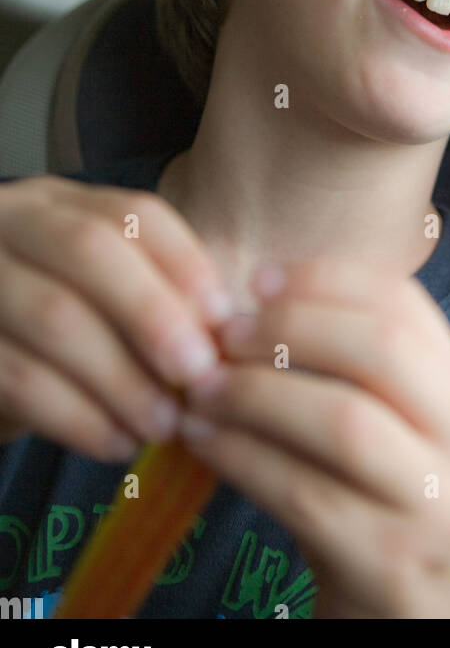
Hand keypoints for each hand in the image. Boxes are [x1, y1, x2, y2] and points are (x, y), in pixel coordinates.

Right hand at [0, 177, 231, 459]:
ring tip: (164, 423)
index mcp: (59, 204)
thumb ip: (159, 299)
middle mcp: (11, 224)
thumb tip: (230, 334)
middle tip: (198, 372)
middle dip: (153, 312)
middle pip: (90, 248)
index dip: (185, 263)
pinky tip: (116, 442)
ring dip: (122, 378)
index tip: (224, 319)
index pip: (133, 213)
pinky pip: (22, 379)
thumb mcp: (104, 298)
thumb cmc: (62, 335)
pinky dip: (78, 417)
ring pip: (56, 316)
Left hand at [180, 255, 449, 617]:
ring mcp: (443, 505)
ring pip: (343, 421)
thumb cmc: (371, 502)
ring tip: (201, 388)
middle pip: (383, 351)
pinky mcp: (394, 560)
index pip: (406, 306)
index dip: (328, 282)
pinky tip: (203, 441)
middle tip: (224, 333)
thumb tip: (254, 296)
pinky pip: (304, 493)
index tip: (260, 280)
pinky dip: (242, 458)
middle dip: (292, 328)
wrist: (398, 618)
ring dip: (257, 394)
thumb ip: (345, 362)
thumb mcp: (383, 423)